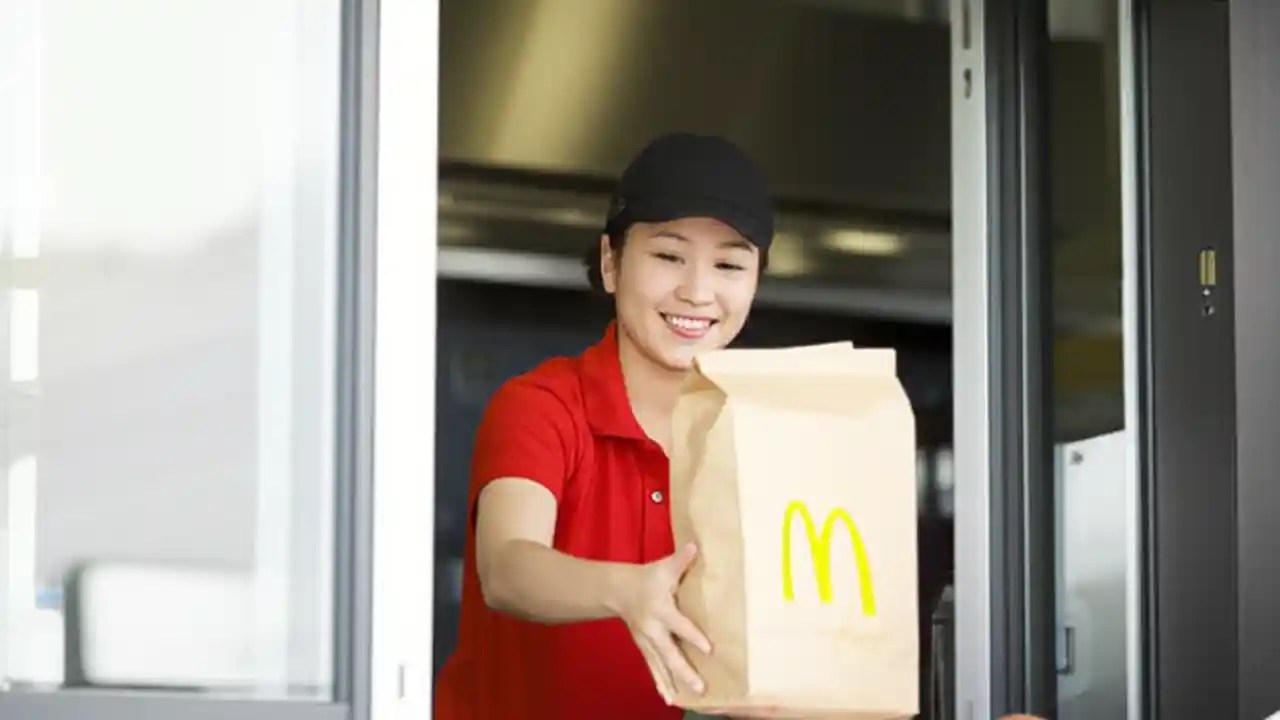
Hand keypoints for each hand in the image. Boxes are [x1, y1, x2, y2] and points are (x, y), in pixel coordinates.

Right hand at [616, 542, 711, 701]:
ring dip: (672, 683)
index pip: (679, 625)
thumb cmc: (647, 578)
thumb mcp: (663, 567)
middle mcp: (653, 629)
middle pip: (669, 653)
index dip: (693, 636)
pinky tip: (670, 699)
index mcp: (660, 609)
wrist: (618, 590)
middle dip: (684, 670)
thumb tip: (695, 547)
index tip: (709, 649)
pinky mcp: (644, 648)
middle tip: (700, 686)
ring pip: (660, 665)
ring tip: (683, 700)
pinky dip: (661, 684)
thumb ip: (681, 561)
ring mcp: (646, 641)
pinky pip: (653, 669)